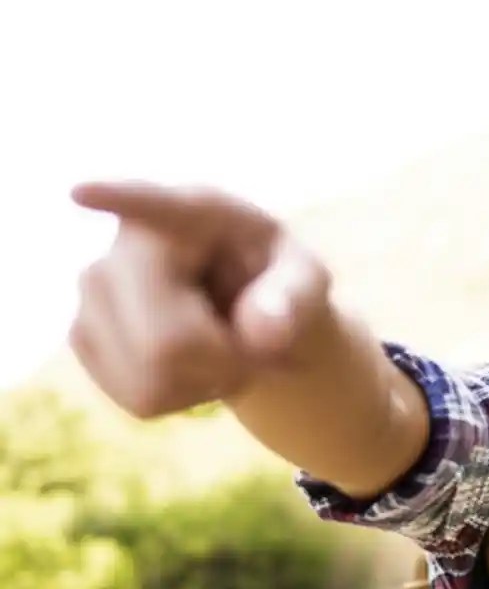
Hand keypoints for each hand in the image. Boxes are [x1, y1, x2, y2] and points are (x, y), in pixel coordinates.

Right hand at [68, 181, 331, 417]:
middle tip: (255, 349)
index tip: (81, 190)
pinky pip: (139, 398)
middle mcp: (128, 243)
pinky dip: (182, 397)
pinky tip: (193, 366)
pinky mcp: (82, 334)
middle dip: (223, 364)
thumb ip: (296, 298)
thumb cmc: (278, 283)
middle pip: (166, 342)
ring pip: (150, 378)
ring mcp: (93, 289)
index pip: (152, 204)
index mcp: (193, 212)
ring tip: (226, 349)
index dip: (115, 197)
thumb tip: (263, 333)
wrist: (244, 311)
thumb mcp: (307, 281)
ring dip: (206, 382)